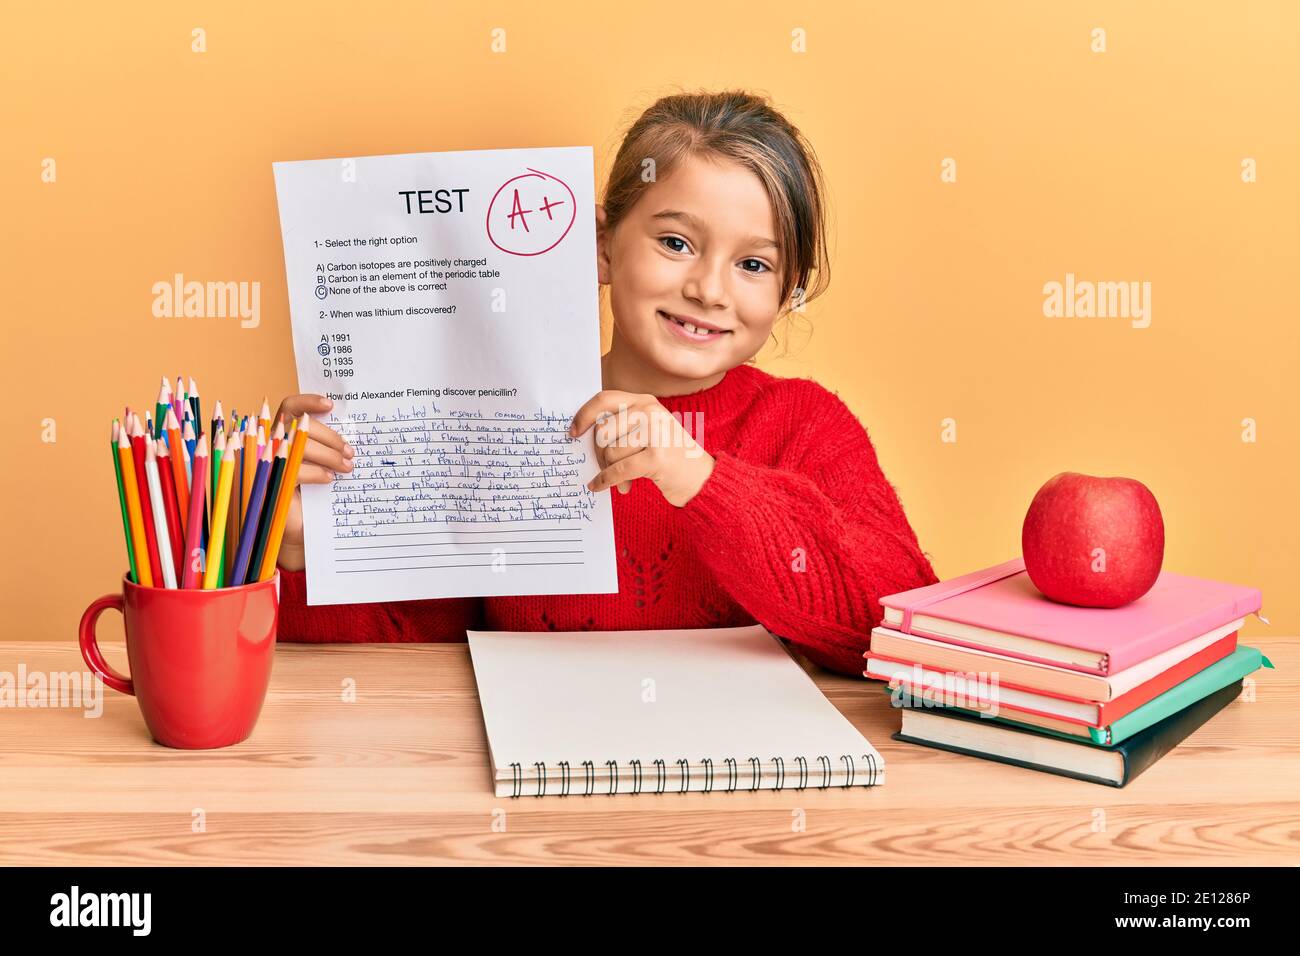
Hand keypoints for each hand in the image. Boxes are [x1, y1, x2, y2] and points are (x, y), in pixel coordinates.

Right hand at [272, 394, 353, 571]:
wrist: (303, 526)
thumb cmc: (313, 491)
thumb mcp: (321, 463)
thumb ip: (325, 445)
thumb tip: (347, 433)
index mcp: (282, 433)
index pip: (291, 407)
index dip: (308, 401)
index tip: (330, 404)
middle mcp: (270, 443)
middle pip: (300, 427)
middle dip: (330, 438)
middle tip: (350, 451)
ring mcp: (266, 462)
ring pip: (299, 447)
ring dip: (328, 455)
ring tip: (346, 466)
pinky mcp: (269, 483)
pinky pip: (295, 471)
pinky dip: (316, 473)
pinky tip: (329, 479)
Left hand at [569, 391, 714, 506]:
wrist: (702, 478)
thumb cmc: (669, 456)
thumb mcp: (648, 431)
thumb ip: (621, 427)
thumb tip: (582, 437)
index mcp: (646, 401)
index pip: (604, 400)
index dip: (584, 415)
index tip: (573, 432)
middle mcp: (650, 412)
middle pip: (602, 431)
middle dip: (598, 453)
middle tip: (604, 466)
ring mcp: (655, 433)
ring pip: (609, 453)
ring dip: (610, 470)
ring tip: (624, 478)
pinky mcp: (657, 458)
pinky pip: (617, 470)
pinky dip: (606, 481)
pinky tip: (600, 486)